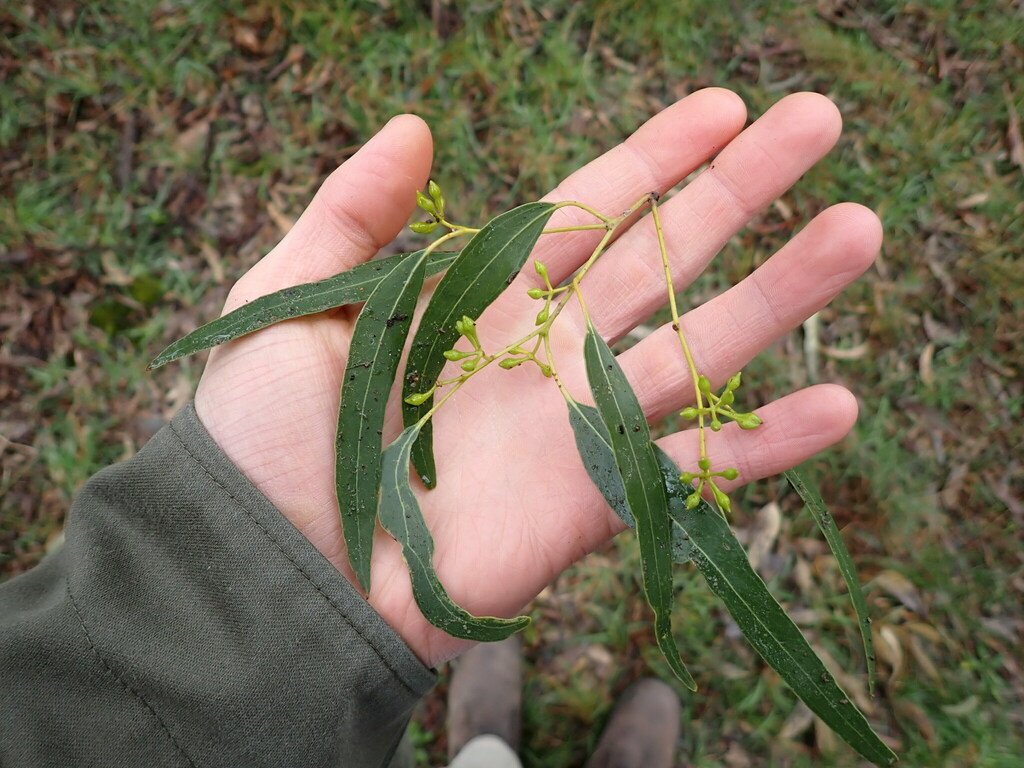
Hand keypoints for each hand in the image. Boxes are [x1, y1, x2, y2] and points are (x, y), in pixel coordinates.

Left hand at [194, 89, 879, 666]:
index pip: (588, 208)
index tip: (725, 105)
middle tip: (821, 122)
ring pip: (700, 348)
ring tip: (860, 228)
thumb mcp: (291, 299)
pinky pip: (693, 467)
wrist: (273, 569)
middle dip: (741, 190)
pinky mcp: (593, 501)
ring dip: (783, 293)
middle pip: (663, 257)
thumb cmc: (263, 438)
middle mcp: (544, 351)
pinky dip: (765, 445)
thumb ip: (353, 212)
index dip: (655, 154)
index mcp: (481, 297)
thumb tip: (414, 127)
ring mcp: (576, 425)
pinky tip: (839, 406)